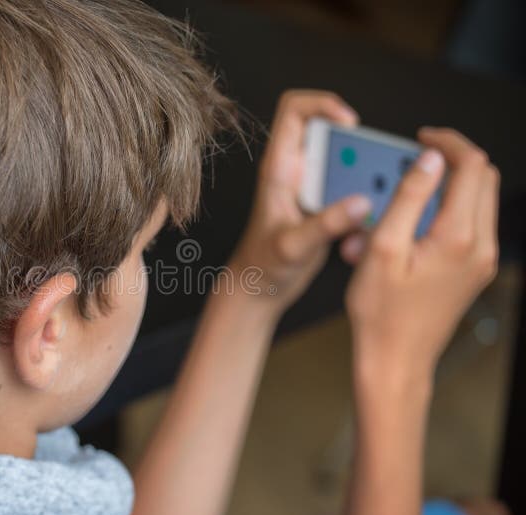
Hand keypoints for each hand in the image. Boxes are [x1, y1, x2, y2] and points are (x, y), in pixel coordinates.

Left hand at [230, 90, 371, 311]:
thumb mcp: (293, 246)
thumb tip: (361, 202)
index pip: (294, 110)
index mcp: (279, 168)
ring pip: (349, 163)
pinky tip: (358, 238)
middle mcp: (297, 170)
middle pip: (332, 133)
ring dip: (365, 181)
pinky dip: (364, 206)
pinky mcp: (327, 205)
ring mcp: (313, 187)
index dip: (323, 103)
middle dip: (359, 149)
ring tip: (368, 211)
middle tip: (375, 175)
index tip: (350, 123)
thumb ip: (325, 225)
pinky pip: (355, 191)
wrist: (259, 289)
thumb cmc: (263, 265)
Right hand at [345, 128, 498, 382]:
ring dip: (451, 185)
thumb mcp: (383, 247)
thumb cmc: (381, 312)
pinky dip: (449, 209)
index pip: (471, 166)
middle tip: (418, 158)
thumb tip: (429, 159)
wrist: (395, 359)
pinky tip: (415, 222)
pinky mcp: (474, 271)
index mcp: (459, 237)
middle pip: (483, 179)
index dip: (448, 143)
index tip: (422, 138)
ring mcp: (481, 261)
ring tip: (411, 192)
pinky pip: (471, 224)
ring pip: (480, 200)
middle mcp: (480, 247)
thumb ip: (408, 197)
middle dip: (453, 159)